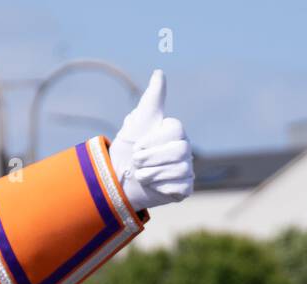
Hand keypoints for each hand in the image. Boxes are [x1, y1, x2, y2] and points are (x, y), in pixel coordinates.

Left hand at [108, 69, 193, 210]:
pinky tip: (153, 185)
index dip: (153, 140)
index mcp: (176, 132)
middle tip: (137, 162)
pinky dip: (160, 187)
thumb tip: (160, 72)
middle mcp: (185, 150)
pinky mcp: (184, 189)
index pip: (176, 129)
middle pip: (180, 151)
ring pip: (179, 170)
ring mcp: (186, 170)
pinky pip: (179, 187)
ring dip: (152, 173)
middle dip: (152, 157)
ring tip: (141, 174)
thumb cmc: (129, 147)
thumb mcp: (138, 121)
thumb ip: (151, 99)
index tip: (138, 145)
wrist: (120, 178)